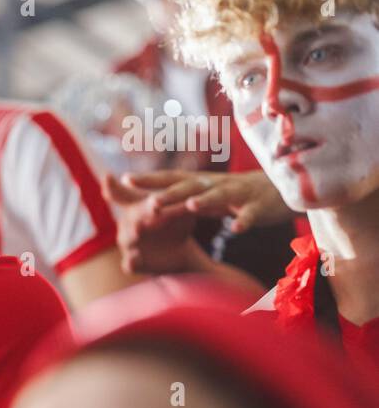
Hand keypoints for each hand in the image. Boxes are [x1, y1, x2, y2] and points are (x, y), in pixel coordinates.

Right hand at [104, 173, 201, 274]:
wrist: (179, 251)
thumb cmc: (175, 222)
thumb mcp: (178, 207)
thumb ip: (178, 198)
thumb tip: (192, 183)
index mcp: (136, 207)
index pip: (121, 195)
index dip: (113, 187)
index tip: (108, 176)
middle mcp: (128, 225)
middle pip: (129, 217)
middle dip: (137, 212)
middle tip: (146, 206)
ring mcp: (129, 245)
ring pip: (127, 240)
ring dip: (131, 235)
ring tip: (139, 229)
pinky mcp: (134, 263)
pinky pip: (130, 263)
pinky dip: (131, 261)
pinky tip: (133, 260)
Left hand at [121, 169, 292, 232]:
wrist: (283, 189)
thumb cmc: (237, 195)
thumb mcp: (206, 196)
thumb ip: (182, 198)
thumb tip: (149, 201)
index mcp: (201, 183)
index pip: (171, 178)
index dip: (149, 179)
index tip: (124, 179)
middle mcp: (217, 184)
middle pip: (190, 185)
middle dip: (170, 192)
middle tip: (151, 201)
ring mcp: (239, 193)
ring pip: (220, 195)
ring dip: (205, 200)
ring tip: (191, 206)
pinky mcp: (260, 206)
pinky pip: (251, 214)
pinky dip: (244, 220)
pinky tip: (236, 228)